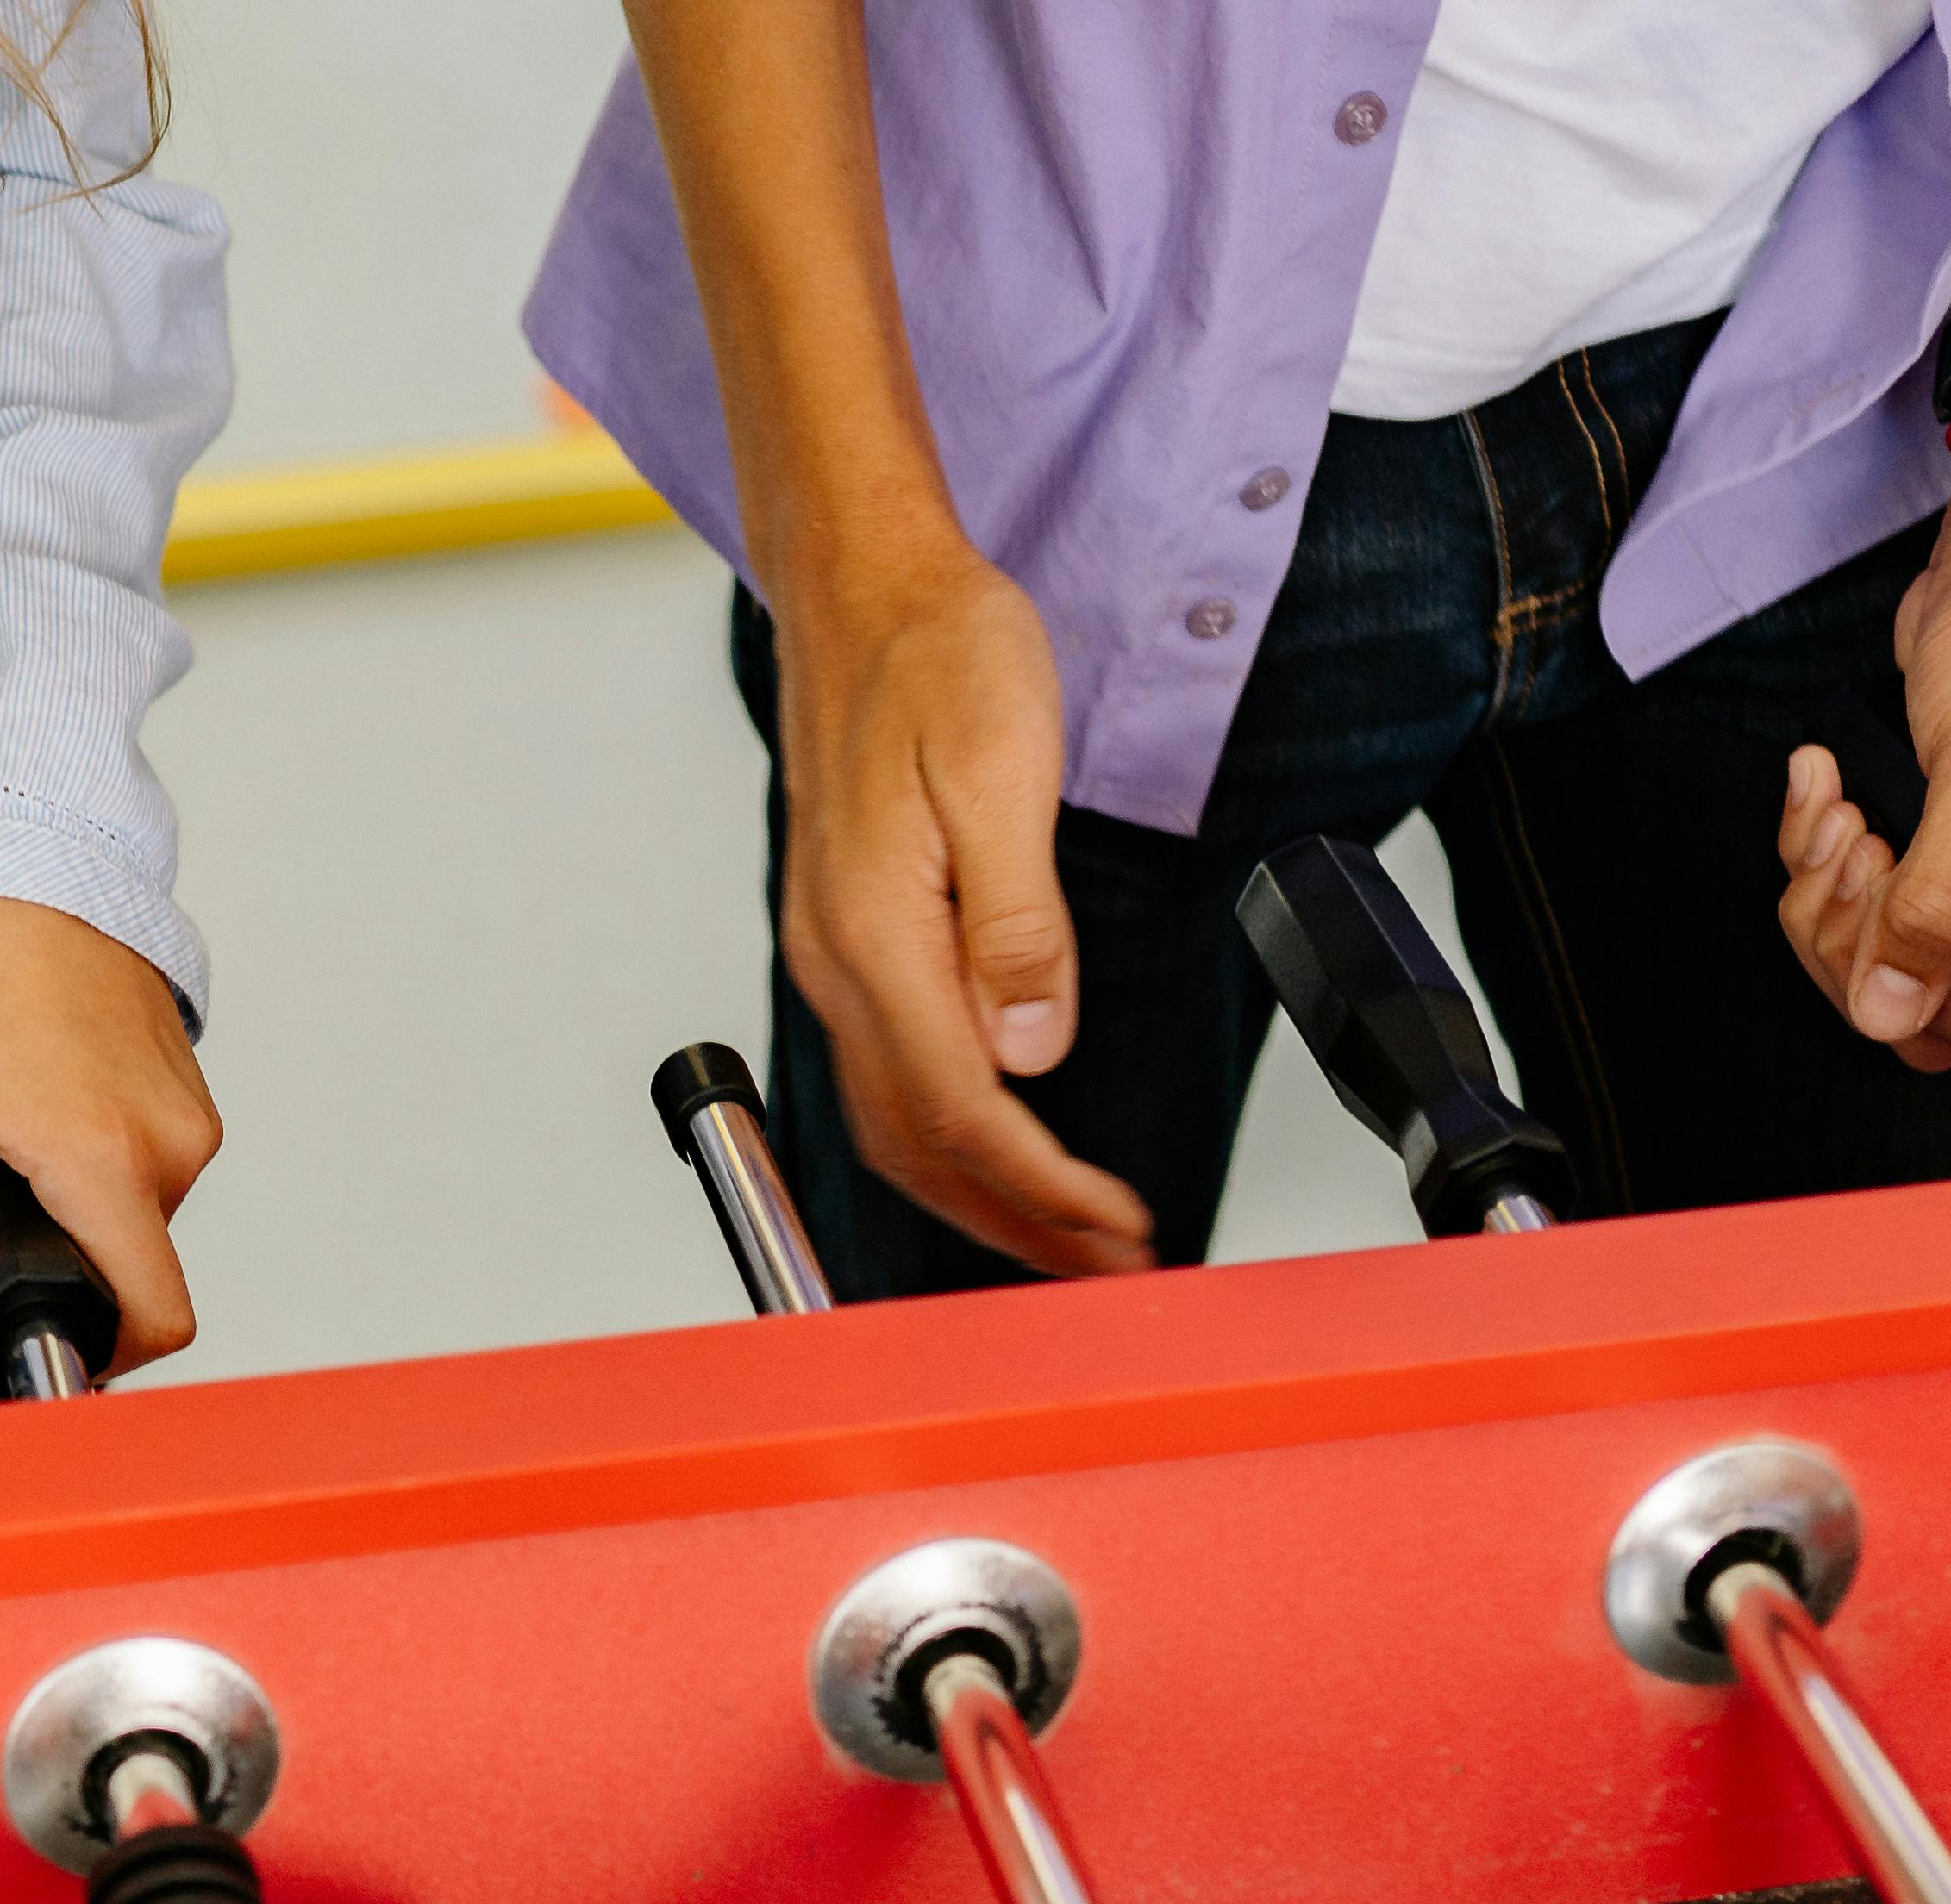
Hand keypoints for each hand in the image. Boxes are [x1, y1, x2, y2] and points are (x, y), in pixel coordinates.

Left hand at [0, 893, 220, 1374]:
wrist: (25, 854)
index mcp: (110, 1163)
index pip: (156, 1317)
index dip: (103, 1351)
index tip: (50, 1332)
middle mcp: (173, 1144)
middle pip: (132, 1263)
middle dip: (62, 1252)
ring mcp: (188, 1109)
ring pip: (135, 1208)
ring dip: (75, 1196)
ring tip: (10, 1124)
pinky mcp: (185, 1078)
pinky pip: (144, 1153)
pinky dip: (92, 1150)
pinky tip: (40, 1093)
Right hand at [771, 534, 1150, 1272]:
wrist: (863, 586)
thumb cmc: (935, 653)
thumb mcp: (1003, 770)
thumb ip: (1019, 924)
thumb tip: (1033, 1046)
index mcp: (875, 933)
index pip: (964, 1107)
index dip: (1043, 1186)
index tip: (1116, 1228)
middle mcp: (838, 961)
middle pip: (918, 1145)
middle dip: (1014, 1224)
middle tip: (1103, 1270)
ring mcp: (834, 955)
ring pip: (898, 1122)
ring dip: (981, 1194)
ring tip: (1062, 1235)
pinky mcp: (849, 939)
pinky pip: (894, 1073)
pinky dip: (953, 1137)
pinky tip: (1003, 1144)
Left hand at [1777, 388, 1950, 1068]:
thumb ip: (1942, 904)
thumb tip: (1892, 1008)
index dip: (1921, 989)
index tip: (1886, 901)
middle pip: (1927, 1005)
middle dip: (1858, 931)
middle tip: (1855, 845)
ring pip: (1881, 958)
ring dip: (1829, 885)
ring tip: (1839, 805)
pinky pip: (1862, 903)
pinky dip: (1824, 852)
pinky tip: (1830, 787)